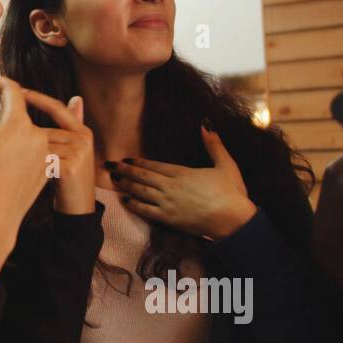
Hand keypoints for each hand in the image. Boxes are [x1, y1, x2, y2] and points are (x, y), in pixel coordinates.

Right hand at [0, 61, 50, 282]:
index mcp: (20, 125)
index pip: (11, 89)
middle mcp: (38, 136)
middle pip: (16, 111)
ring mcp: (44, 154)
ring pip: (23, 130)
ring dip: (6, 132)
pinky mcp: (45, 168)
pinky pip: (31, 147)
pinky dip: (16, 147)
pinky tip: (0, 165)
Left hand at [22, 90, 95, 214]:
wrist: (78, 210)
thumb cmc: (69, 177)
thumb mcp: (73, 149)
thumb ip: (72, 124)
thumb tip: (76, 98)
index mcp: (82, 131)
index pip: (55, 107)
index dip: (34, 99)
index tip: (12, 92)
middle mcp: (82, 139)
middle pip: (42, 127)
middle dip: (18, 124)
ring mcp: (76, 153)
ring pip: (37, 142)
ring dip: (15, 143)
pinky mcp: (68, 168)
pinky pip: (38, 159)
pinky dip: (21, 160)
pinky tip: (4, 162)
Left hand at [105, 124, 255, 238]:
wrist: (234, 219)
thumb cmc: (232, 192)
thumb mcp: (225, 163)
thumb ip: (213, 144)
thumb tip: (206, 123)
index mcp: (183, 173)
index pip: (155, 166)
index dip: (139, 162)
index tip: (126, 158)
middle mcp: (171, 186)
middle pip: (142, 177)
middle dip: (125, 170)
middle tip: (108, 165)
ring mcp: (168, 203)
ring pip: (141, 192)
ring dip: (126, 185)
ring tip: (113, 179)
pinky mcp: (169, 219)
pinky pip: (146, 211)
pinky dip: (134, 205)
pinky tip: (125, 201)